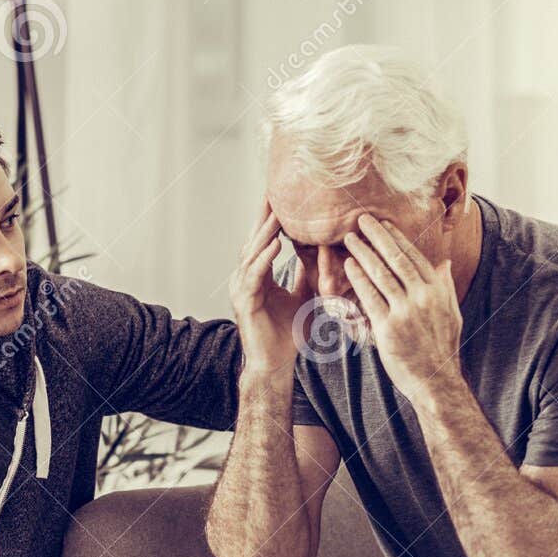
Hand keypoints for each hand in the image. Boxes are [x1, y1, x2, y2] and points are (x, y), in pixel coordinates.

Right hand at [229, 198, 312, 374]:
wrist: (275, 364)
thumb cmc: (287, 335)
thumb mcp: (303, 297)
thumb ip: (305, 275)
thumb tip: (315, 254)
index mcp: (258, 276)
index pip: (263, 241)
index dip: (270, 220)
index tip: (280, 197)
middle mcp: (245, 279)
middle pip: (254, 241)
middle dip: (264, 218)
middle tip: (273, 193)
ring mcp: (241, 290)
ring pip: (252, 254)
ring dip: (265, 233)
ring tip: (277, 213)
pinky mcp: (244, 302)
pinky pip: (254, 275)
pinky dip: (264, 258)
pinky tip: (274, 244)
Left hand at [342, 213, 463, 403]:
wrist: (435, 380)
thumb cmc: (441, 348)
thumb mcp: (451, 313)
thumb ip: (445, 286)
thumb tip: (443, 262)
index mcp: (437, 290)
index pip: (414, 256)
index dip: (397, 238)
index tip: (383, 224)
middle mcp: (423, 297)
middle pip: (397, 258)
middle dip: (378, 236)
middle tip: (362, 219)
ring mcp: (406, 312)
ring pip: (381, 274)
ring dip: (364, 253)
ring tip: (351, 239)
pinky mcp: (389, 328)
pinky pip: (370, 297)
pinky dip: (359, 279)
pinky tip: (349, 266)